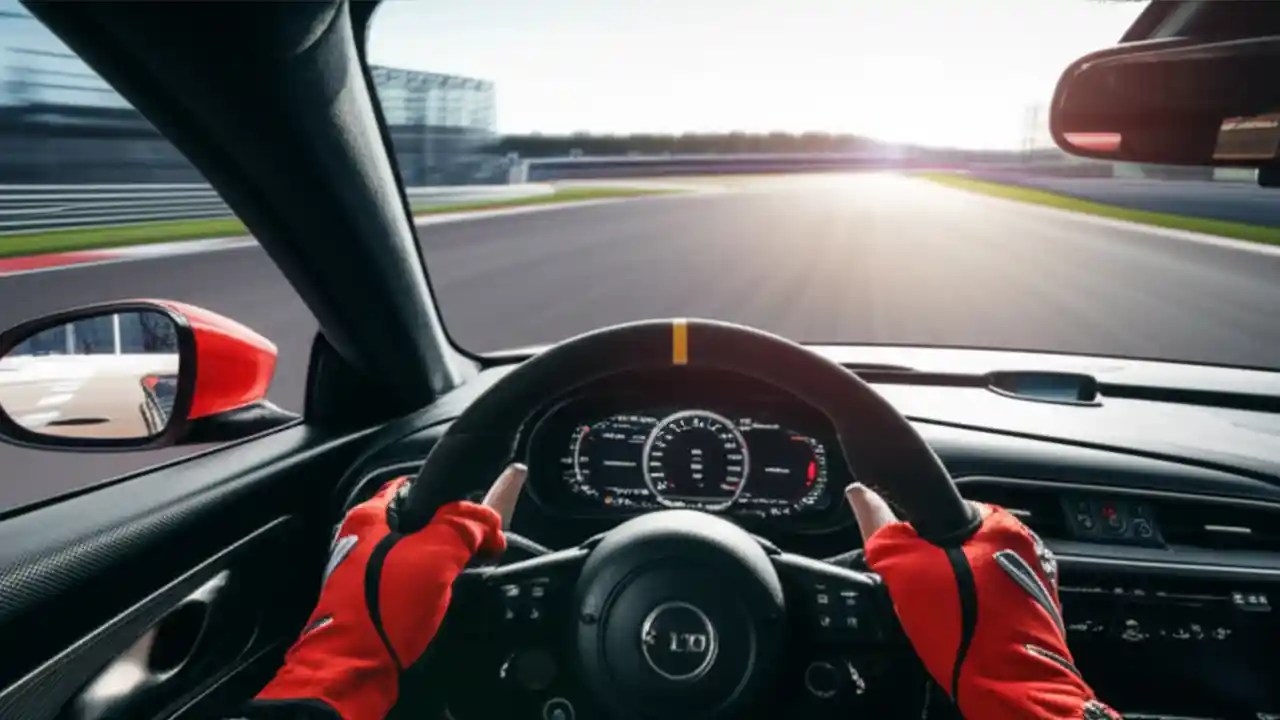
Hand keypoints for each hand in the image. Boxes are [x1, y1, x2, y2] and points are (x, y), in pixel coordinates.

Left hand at [255, 465, 526, 719]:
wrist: (354, 666)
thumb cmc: (386, 604)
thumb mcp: (435, 556)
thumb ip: (463, 527)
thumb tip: (486, 521)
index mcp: (370, 515)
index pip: (419, 486)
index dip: (453, 497)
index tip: (477, 517)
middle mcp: (363, 536)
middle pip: (421, 520)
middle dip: (453, 532)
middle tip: (478, 547)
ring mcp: (365, 568)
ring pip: (418, 550)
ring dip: (444, 560)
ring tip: (465, 573)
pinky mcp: (372, 596)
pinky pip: (410, 577)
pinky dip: (430, 582)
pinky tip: (444, 595)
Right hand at [846, 483, 1119, 719]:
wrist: (1011, 688)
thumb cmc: (963, 627)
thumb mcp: (906, 572)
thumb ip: (880, 528)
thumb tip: (858, 492)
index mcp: (998, 522)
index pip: (941, 509)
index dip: (915, 533)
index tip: (906, 559)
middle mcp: (1025, 544)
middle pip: (958, 543)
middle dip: (935, 564)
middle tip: (919, 590)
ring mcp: (1032, 580)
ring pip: (974, 573)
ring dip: (955, 588)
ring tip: (942, 613)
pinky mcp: (1034, 610)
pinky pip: (992, 599)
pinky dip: (974, 608)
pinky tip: (961, 626)